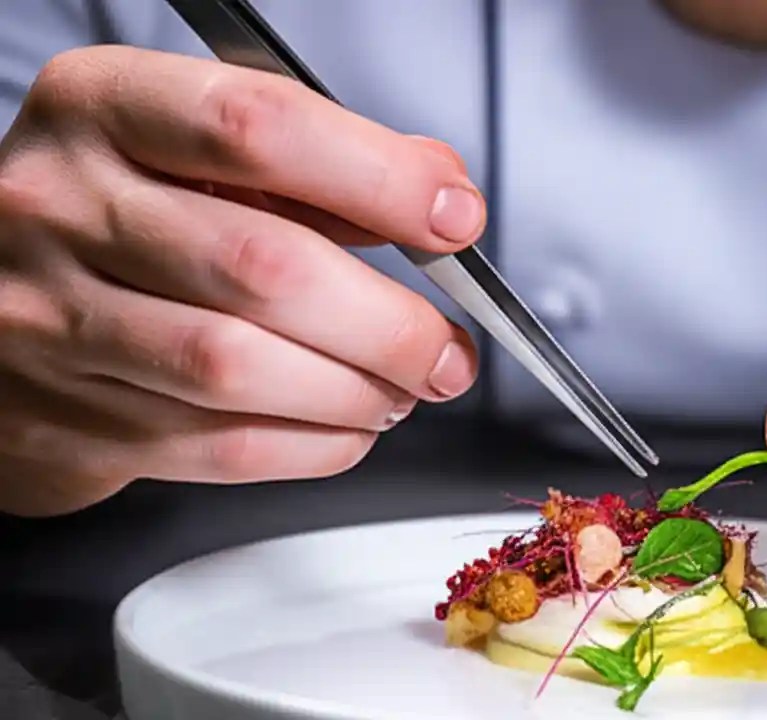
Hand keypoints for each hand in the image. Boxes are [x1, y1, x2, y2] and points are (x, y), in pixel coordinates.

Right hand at [0, 47, 485, 515]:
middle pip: (261, 267)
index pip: (258, 127)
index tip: (453, 217)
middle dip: (389, 322)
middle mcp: (61, 206)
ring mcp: (50, 320)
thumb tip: (439, 189)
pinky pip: (215, 446)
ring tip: (404, 386)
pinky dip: (312, 444)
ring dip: (354, 391)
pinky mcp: (67, 420)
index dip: (379, 177)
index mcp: (104, 108)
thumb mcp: (202, 150)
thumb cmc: (121, 209)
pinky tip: (349, 425)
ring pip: (236, 369)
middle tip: (448, 349)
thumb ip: (323, 160)